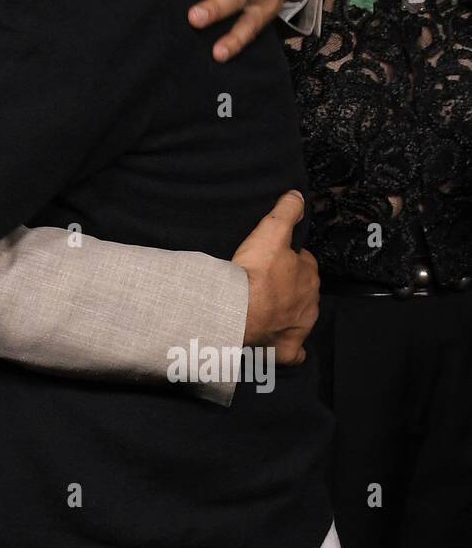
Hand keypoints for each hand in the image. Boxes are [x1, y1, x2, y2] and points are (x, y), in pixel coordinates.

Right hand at [232, 190, 318, 366]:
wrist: (238, 310)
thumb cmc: (255, 271)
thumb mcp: (270, 231)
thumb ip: (286, 212)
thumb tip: (298, 195)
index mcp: (309, 275)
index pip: (305, 263)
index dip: (290, 259)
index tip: (274, 259)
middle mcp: (310, 303)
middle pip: (303, 291)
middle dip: (290, 287)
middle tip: (266, 283)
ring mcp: (299, 328)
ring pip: (300, 318)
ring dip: (289, 314)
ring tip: (267, 309)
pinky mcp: (286, 349)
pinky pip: (292, 352)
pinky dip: (289, 350)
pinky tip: (278, 345)